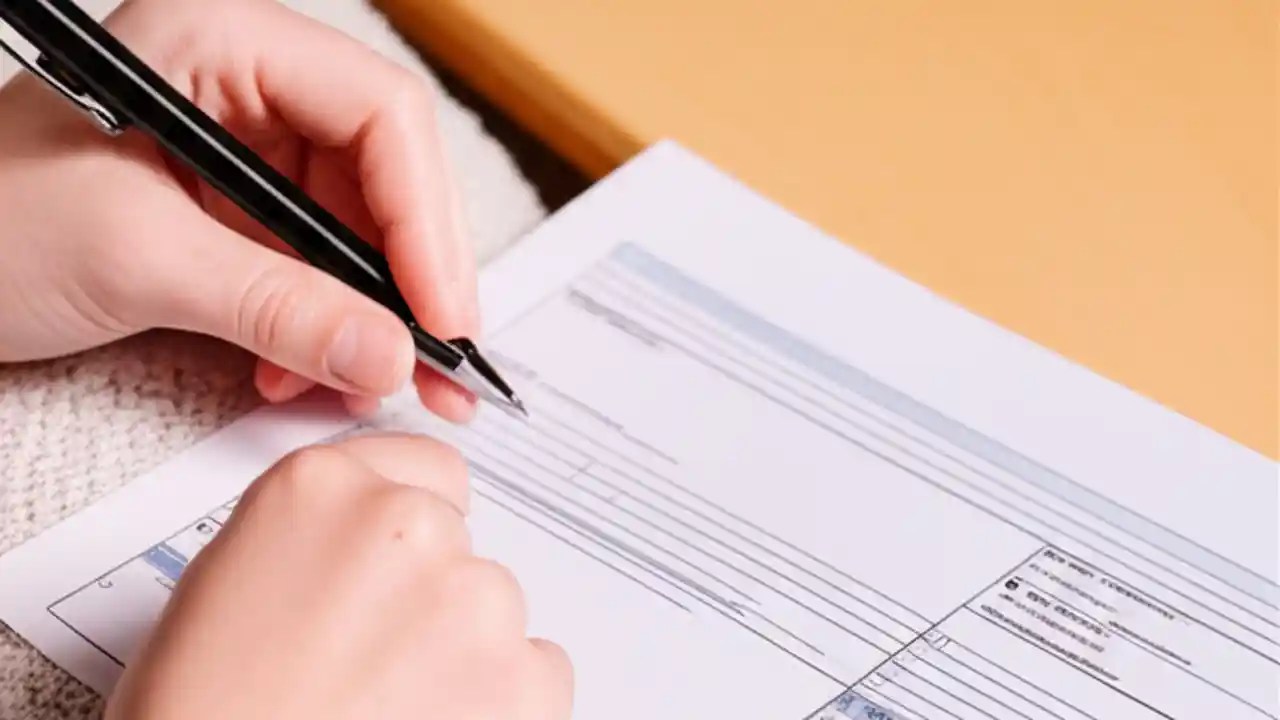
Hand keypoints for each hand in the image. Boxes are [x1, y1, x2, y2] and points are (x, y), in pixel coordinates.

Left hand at [0, 0, 477, 420]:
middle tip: (442, 366)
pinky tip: (308, 370)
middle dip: (412, 280)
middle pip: (388, 173)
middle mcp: (251, 82)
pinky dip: (328, 324)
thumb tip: (391, 356)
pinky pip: (321, 263)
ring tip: (369, 383)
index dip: (425, 220)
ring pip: (365, 227)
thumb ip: (276, 307)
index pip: (378, 115)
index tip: (439, 317)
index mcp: (225, 41)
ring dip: (373, 315)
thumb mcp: (136, 260)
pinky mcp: (242, 206)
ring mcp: (250, 145)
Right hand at [105, 433, 572, 719]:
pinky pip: (538, 669)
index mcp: (324, 489)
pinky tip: (435, 719)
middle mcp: (408, 525)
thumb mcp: (228, 580)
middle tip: (371, 657)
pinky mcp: (522, 676)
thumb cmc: (202, 712)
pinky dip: (502, 698)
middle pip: (456, 544)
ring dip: (459, 646)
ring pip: (492, 607)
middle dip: (425, 593)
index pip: (424, 469)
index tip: (404, 557)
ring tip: (388, 702)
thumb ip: (315, 535)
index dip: (412, 522)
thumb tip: (359, 542)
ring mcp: (472, 598)